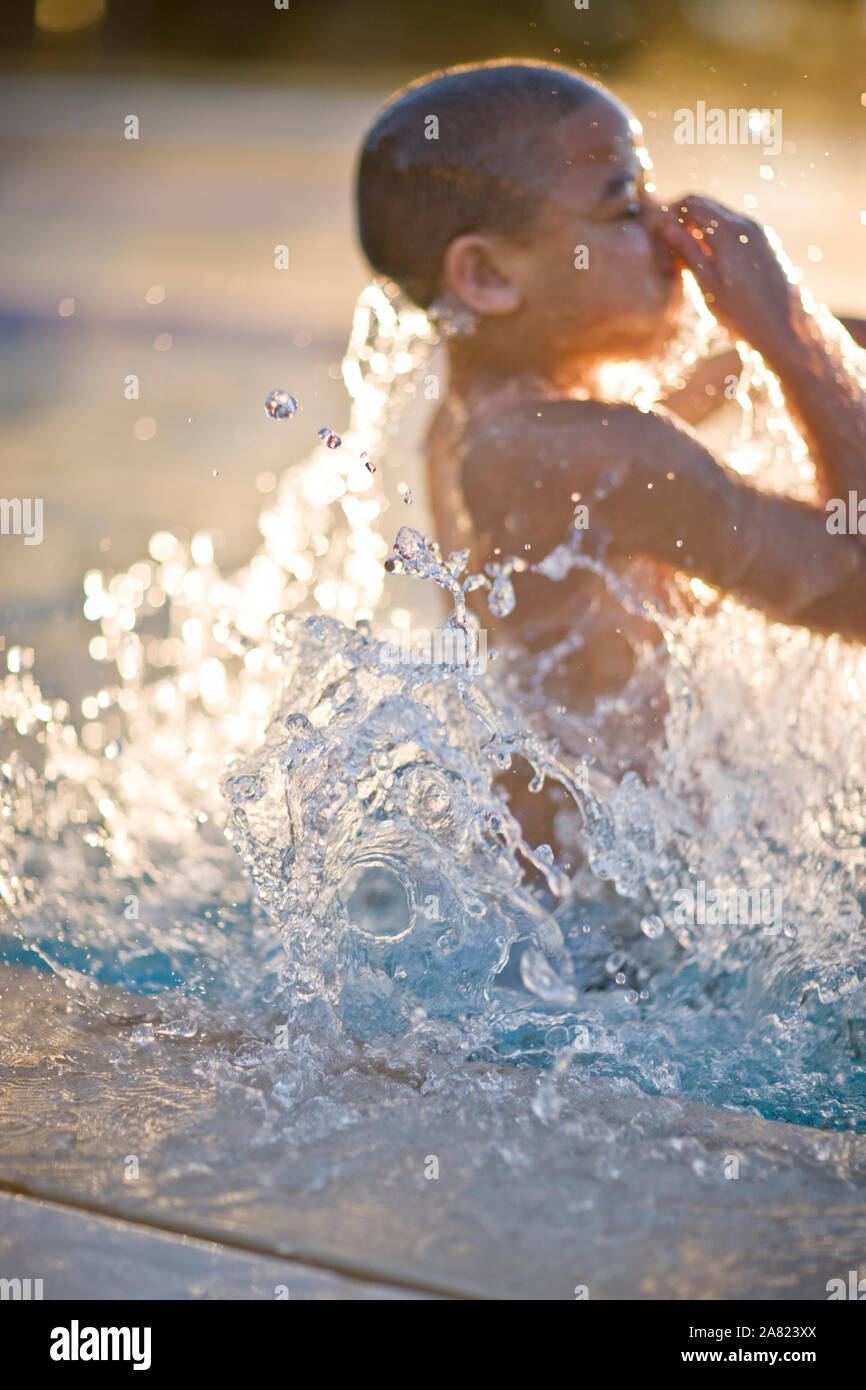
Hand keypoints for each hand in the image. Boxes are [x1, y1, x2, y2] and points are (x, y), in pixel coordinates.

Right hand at [658, 195, 804, 363]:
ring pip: (722, 217)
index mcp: (728, 231)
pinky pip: (736, 229)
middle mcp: (745, 224)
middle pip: (707, 205)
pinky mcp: (766, 242)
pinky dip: (719, 237)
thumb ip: (686, 251)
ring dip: (702, 229)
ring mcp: (759, 231)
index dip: (673, 212)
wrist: (784, 327)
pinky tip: (714, 264)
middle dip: (687, 219)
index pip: (692, 202)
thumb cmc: (741, 313)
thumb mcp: (706, 285)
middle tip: (672, 246)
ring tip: (692, 260)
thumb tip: (666, 225)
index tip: (661, 233)